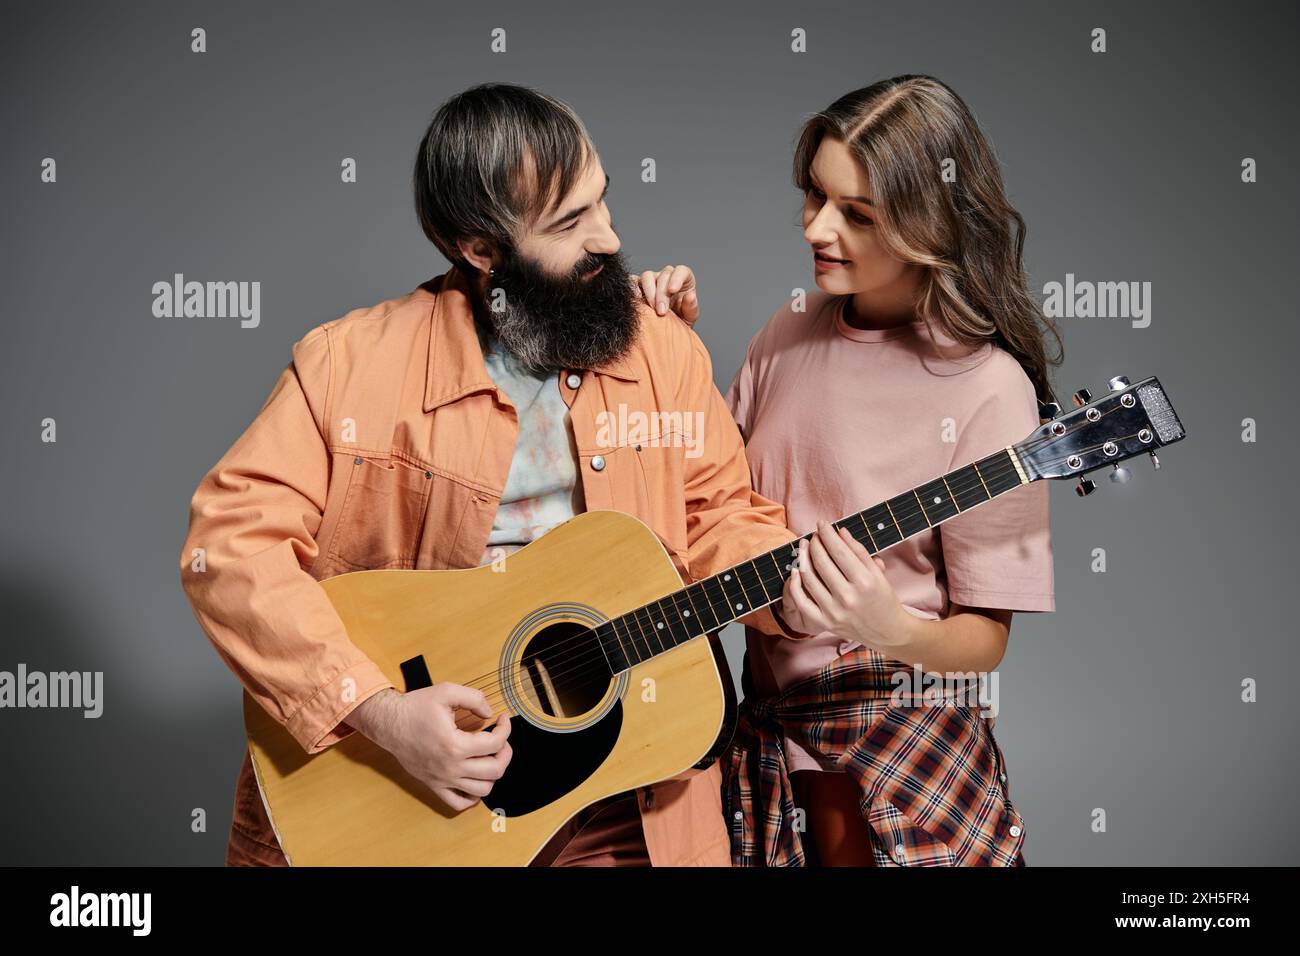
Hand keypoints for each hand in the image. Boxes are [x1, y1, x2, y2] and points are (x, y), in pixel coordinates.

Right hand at [346, 683, 511, 812]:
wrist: (389, 723)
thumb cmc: (415, 707)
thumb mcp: (446, 692)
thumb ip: (474, 698)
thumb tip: (490, 713)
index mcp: (455, 745)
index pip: (495, 743)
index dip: (506, 728)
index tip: (502, 719)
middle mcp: (451, 767)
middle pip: (495, 770)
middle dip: (505, 753)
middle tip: (501, 740)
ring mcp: (443, 779)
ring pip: (482, 790)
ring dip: (493, 774)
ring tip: (490, 757)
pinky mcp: (434, 785)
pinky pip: (459, 803)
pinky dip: (473, 797)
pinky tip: (475, 778)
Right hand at [631, 264, 698, 325]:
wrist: (667, 330)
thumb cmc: (681, 321)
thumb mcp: (689, 317)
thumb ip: (691, 307)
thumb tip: (690, 296)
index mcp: (683, 280)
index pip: (681, 271)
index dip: (676, 278)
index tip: (673, 290)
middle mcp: (667, 276)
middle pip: (663, 276)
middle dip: (661, 294)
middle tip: (661, 312)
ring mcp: (652, 280)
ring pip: (647, 276)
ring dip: (648, 292)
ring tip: (651, 309)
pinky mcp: (638, 286)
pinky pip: (632, 281)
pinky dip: (632, 288)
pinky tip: (636, 301)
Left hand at [780, 520, 912, 651]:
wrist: (887, 632)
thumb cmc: (884, 599)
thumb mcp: (878, 574)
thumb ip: (859, 551)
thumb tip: (840, 532)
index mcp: (865, 582)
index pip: (839, 551)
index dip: (827, 534)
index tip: (822, 524)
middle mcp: (848, 597)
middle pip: (822, 562)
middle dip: (815, 543)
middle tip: (814, 535)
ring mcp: (834, 611)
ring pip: (809, 578)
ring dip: (803, 558)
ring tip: (804, 547)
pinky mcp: (824, 623)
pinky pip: (801, 601)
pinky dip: (794, 584)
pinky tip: (796, 570)